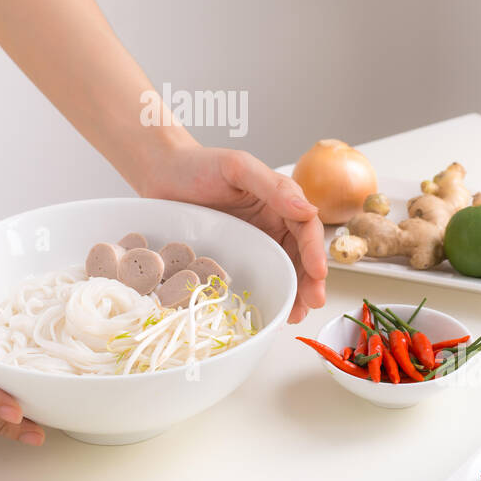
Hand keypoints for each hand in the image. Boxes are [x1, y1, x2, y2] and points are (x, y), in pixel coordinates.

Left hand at [140, 145, 326, 322]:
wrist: (162, 174)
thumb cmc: (199, 164)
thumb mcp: (237, 167)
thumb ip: (272, 186)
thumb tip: (308, 209)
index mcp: (280, 200)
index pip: (306, 228)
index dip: (314, 251)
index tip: (318, 273)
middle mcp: (272, 222)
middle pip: (300, 254)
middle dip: (310, 280)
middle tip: (313, 302)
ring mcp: (255, 242)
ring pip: (283, 270)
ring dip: (294, 292)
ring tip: (296, 315)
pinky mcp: (236, 256)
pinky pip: (257, 276)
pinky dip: (268, 293)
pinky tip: (272, 308)